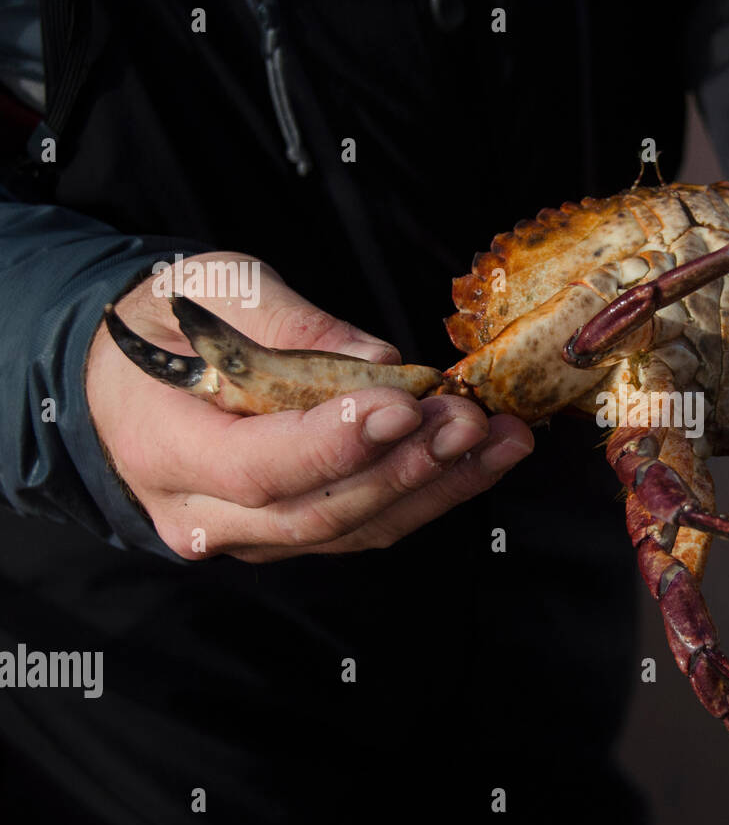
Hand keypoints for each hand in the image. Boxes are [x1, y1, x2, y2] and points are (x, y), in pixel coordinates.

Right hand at [86, 252, 532, 561]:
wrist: (132, 373)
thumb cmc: (170, 324)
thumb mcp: (216, 290)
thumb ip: (294, 326)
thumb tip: (382, 361)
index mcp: (162, 446)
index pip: (255, 466)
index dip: (335, 443)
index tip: (404, 406)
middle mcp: (203, 512)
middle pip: (317, 513)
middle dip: (405, 467)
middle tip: (469, 420)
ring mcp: (250, 534)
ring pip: (355, 529)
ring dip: (438, 485)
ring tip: (500, 438)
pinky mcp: (293, 534)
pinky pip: (368, 525)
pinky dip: (432, 491)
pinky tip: (483, 456)